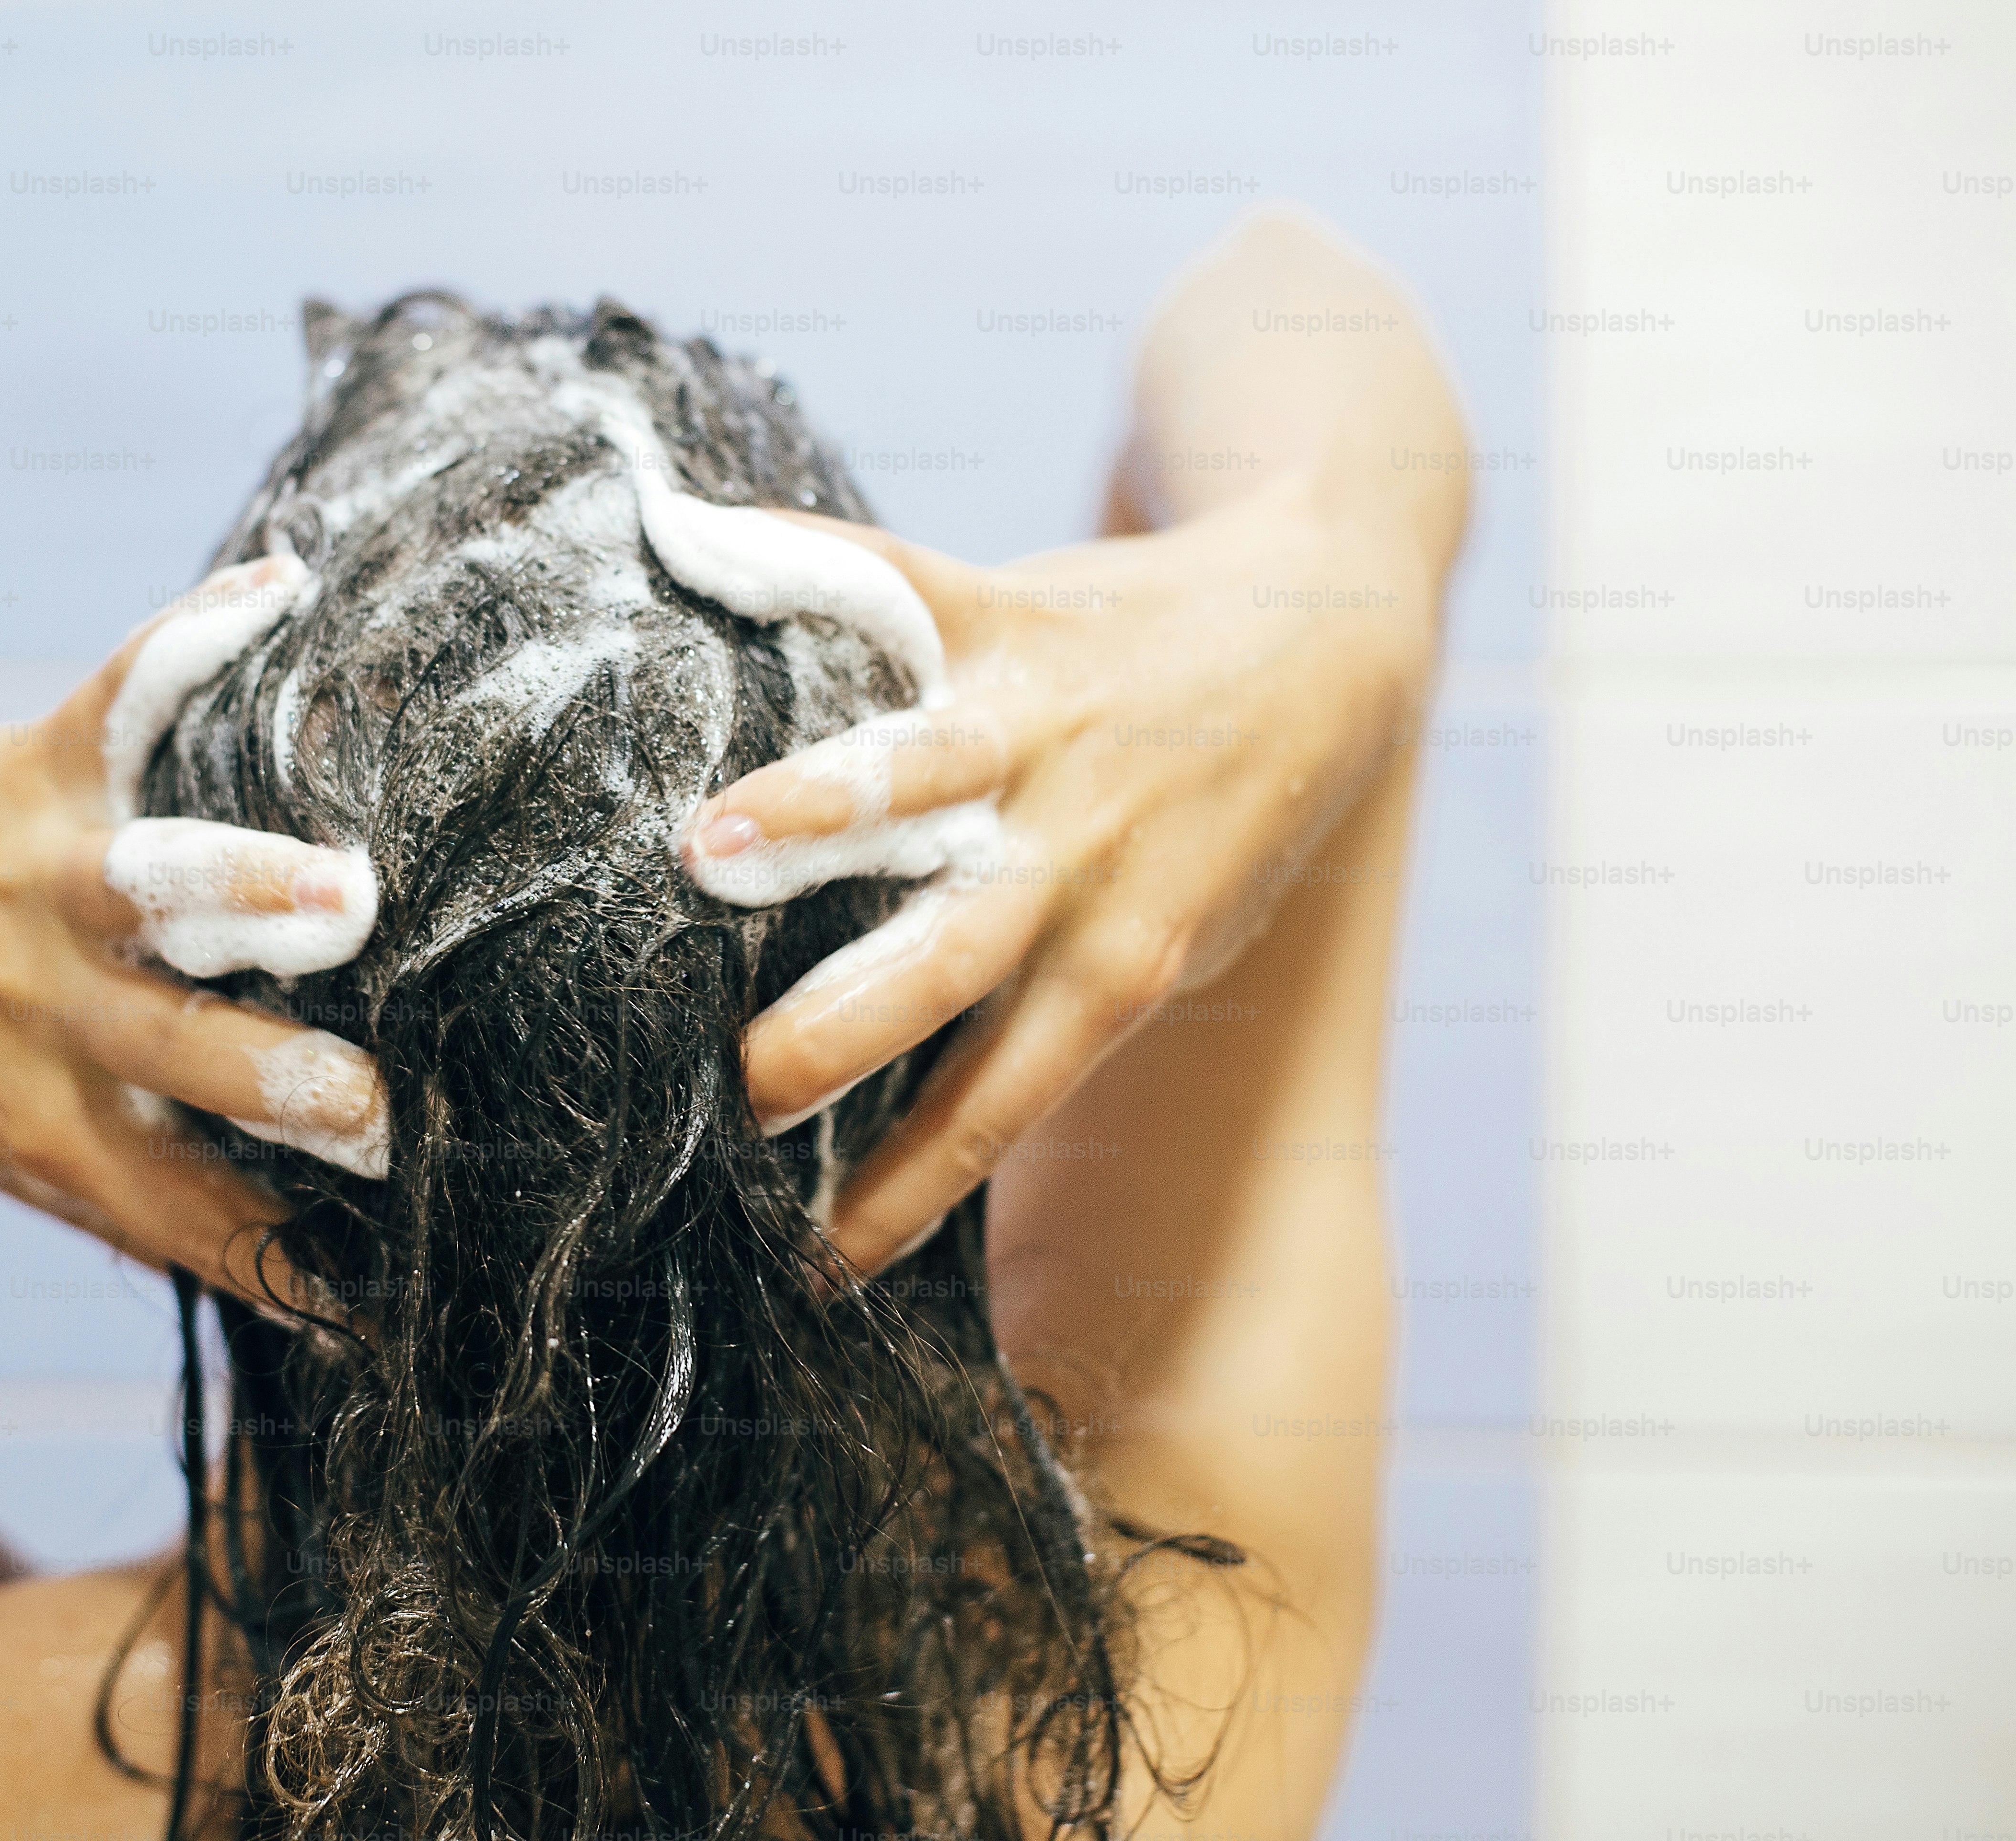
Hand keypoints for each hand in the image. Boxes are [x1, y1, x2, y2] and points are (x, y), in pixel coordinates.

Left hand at [0, 559, 384, 1300]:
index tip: (380, 1282)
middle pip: (173, 1059)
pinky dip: (196, 636)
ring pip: (148, 888)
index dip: (274, 1253)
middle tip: (372, 1109)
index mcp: (46, 1122)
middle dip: (277, 1085)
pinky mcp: (28, 767)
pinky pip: (117, 696)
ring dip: (246, 888)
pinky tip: (276, 590)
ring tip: (342, 895)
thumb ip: (129, 1197)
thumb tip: (293, 1280)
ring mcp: (37, 883)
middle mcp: (44, 1011)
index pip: (179, 1208)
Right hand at [678, 484, 1440, 1272]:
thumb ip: (1058, 1013)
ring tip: (708, 845)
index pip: (996, 1103)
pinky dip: (788, 562)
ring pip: (911, 778)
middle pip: (942, 965)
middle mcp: (1077, 854)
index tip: (814, 1265)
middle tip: (732, 1091)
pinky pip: (891, 583)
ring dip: (806, 814)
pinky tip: (686, 539)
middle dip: (833, 1035)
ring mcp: (1043, 727)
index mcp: (1121, 958)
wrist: (1337, 631)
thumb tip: (911, 1117)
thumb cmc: (1234, 822)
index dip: (904, 1189)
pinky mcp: (1015, 613)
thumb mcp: (1180, 939)